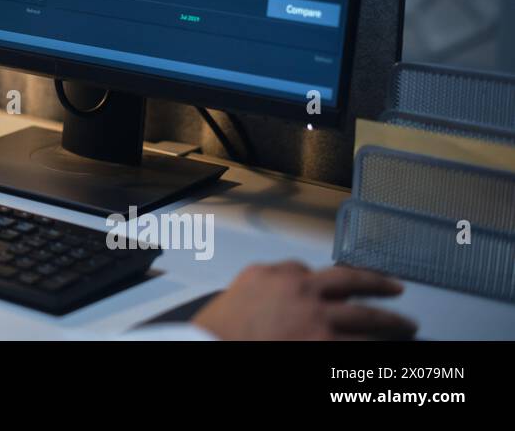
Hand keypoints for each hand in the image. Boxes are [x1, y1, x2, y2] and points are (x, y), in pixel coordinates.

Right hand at [192, 261, 416, 339]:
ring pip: (367, 317)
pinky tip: (393, 349)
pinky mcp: (326, 346)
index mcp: (272, 276)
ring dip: (392, 321)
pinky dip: (381, 348)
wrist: (210, 347)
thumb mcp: (233, 297)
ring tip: (407, 325)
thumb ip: (260, 290)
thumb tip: (273, 298)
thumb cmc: (215, 332)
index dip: (324, 279)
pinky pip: (362, 348)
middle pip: (349, 281)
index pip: (305, 270)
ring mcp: (317, 319)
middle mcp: (300, 291)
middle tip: (395, 288)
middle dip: (376, 283)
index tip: (339, 283)